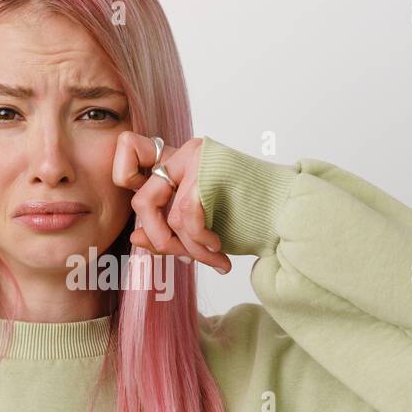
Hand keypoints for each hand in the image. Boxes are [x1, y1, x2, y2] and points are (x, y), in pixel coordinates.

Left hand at [111, 132, 231, 274]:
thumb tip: (135, 240)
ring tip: (213, 258)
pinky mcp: (210, 167)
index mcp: (176, 160)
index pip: (127, 152)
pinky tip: (218, 248)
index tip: (147, 215)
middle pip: (142, 201)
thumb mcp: (197, 226)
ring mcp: (196, 157)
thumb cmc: (245, 216)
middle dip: (160, 241)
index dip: (124, 180)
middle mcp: (183, 152)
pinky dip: (200, 241)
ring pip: (169, 215)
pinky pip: (188, 216)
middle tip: (183, 258)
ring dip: (190, 248)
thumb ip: (166, 231)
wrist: (287, 210)